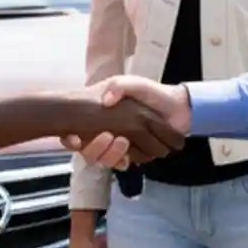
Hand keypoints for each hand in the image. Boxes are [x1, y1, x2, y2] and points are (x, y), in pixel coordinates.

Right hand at [61, 76, 192, 167]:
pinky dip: (123, 161)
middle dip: (95, 148)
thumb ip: (119, 86)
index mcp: (99, 114)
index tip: (74, 139)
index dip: (70, 139)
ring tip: (123, 142)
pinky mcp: (131, 154)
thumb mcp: (132, 83)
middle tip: (109, 136)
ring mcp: (116, 144)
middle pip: (87, 149)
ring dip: (110, 154)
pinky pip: (120, 164)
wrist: (177, 109)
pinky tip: (128, 157)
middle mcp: (103, 131)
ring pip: (101, 159)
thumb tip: (105, 101)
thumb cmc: (152, 93)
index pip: (74, 130)